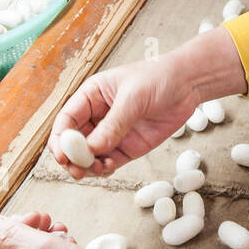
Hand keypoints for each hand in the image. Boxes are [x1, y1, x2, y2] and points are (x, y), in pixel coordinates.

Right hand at [49, 29, 247, 180]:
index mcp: (91, 96)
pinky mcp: (127, 147)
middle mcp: (97, 116)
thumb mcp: (133, 99)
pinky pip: (108, 162)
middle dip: (72, 158)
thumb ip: (113, 125)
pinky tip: (108, 168)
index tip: (62, 155)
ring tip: (98, 168)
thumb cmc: (158, 78)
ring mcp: (112, 133)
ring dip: (88, 166)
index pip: (66, 120)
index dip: (60, 138)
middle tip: (76, 170)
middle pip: (73, 142)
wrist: (188, 85)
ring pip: (89, 156)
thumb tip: (91, 149)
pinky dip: (104, 169)